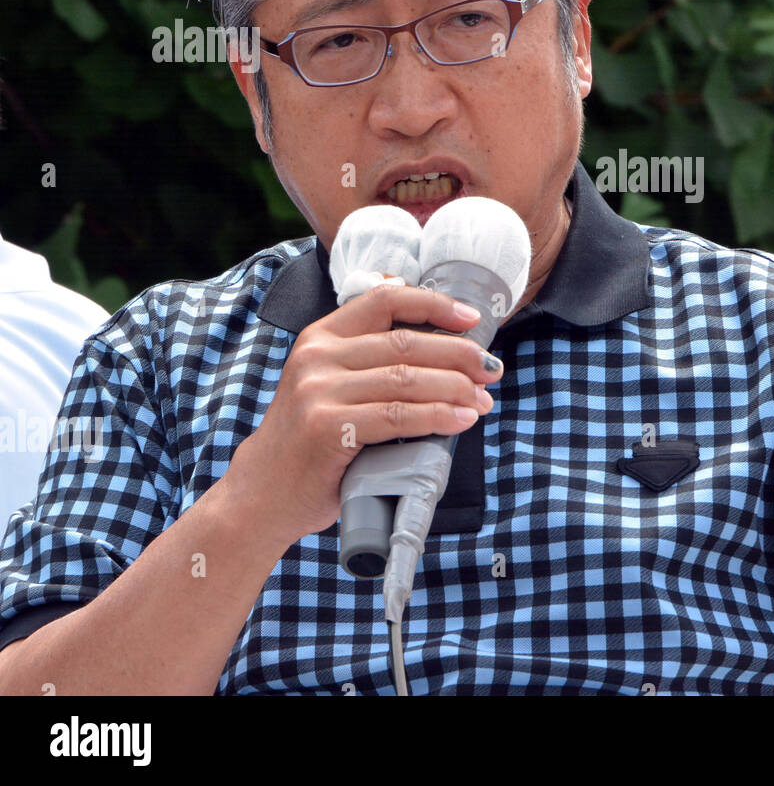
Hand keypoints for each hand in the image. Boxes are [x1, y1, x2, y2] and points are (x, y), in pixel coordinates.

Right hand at [224, 285, 503, 548]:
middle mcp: (318, 356)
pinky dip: (438, 416)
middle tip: (491, 372)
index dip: (436, 305)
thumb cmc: (312, 441)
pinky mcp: (327, 427)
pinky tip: (461, 421)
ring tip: (482, 401)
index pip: (387, 300)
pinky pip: (398, 416)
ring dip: (456, 389)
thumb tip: (452, 359)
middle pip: (407, 343)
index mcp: (322, 336)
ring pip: (407, 379)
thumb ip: (373, 364)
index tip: (473, 319)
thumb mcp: (331, 385)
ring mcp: (319, 391)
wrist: (262, 493)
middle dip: (460, 356)